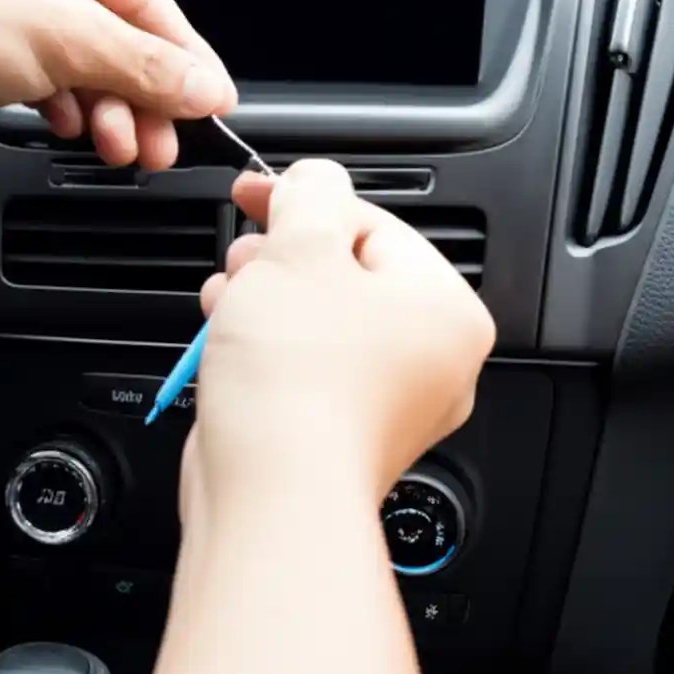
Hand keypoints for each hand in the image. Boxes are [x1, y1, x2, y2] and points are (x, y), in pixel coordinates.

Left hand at [0, 0, 235, 168]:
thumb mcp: (66, 42)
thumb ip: (144, 67)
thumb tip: (202, 86)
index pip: (154, 6)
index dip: (186, 63)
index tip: (211, 107)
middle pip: (123, 38)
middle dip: (142, 99)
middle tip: (156, 147)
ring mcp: (15, 2)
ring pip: (86, 63)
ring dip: (105, 110)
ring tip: (112, 148)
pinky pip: (49, 74)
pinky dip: (64, 104)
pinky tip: (67, 125)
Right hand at [181, 161, 494, 525]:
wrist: (270, 493)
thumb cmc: (297, 379)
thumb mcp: (300, 248)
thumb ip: (311, 194)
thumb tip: (313, 180)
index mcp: (445, 311)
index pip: (375, 226)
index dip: (307, 204)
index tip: (258, 193)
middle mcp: (429, 363)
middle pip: (345, 276)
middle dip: (280, 259)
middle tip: (246, 261)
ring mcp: (383, 407)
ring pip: (317, 323)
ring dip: (263, 301)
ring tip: (229, 305)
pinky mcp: (336, 437)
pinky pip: (302, 371)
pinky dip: (264, 349)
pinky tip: (227, 342)